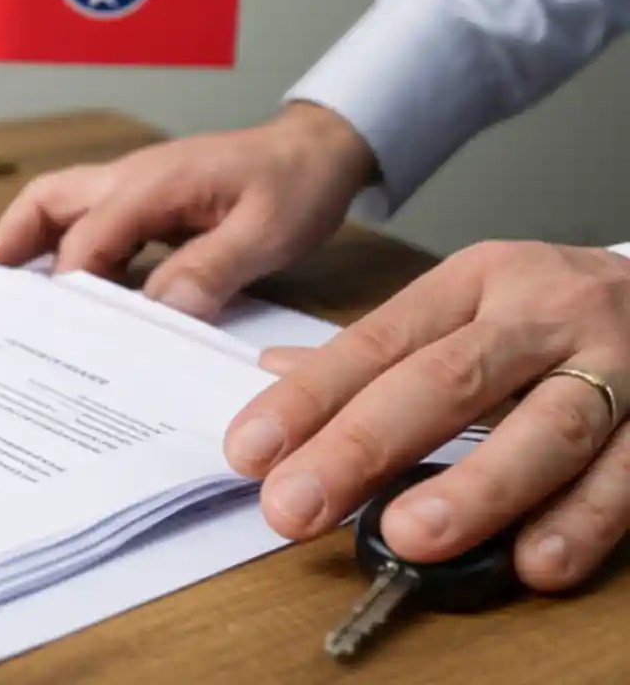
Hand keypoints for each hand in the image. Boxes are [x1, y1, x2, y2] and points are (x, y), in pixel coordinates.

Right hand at [0, 102, 376, 319]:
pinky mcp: (147, 202)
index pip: (87, 239)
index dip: (68, 287)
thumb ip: (211, 269)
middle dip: (10, 244)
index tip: (55, 333)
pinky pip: (91, 223)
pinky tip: (71, 292)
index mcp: (152, 185)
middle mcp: (131, 180)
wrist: (320, 151)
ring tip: (12, 297)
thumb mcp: (265, 233)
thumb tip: (160, 310)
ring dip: (30, 245)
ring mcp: (136, 188)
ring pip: (60, 208)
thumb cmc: (295, 185)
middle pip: (47, 203)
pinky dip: (66, 251)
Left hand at [225, 240, 629, 591]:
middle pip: (446, 380)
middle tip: (295, 506)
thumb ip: (381, 348)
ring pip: (546, 428)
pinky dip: (583, 521)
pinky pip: (628, 473)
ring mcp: (615, 364)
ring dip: (475, 489)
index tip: (250, 450)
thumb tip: (274, 373)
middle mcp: (542, 314)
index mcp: (476, 282)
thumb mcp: (468, 304)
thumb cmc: (552, 310)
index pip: (377, 341)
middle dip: (362, 447)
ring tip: (409, 538)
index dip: (309, 398)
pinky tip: (534, 560)